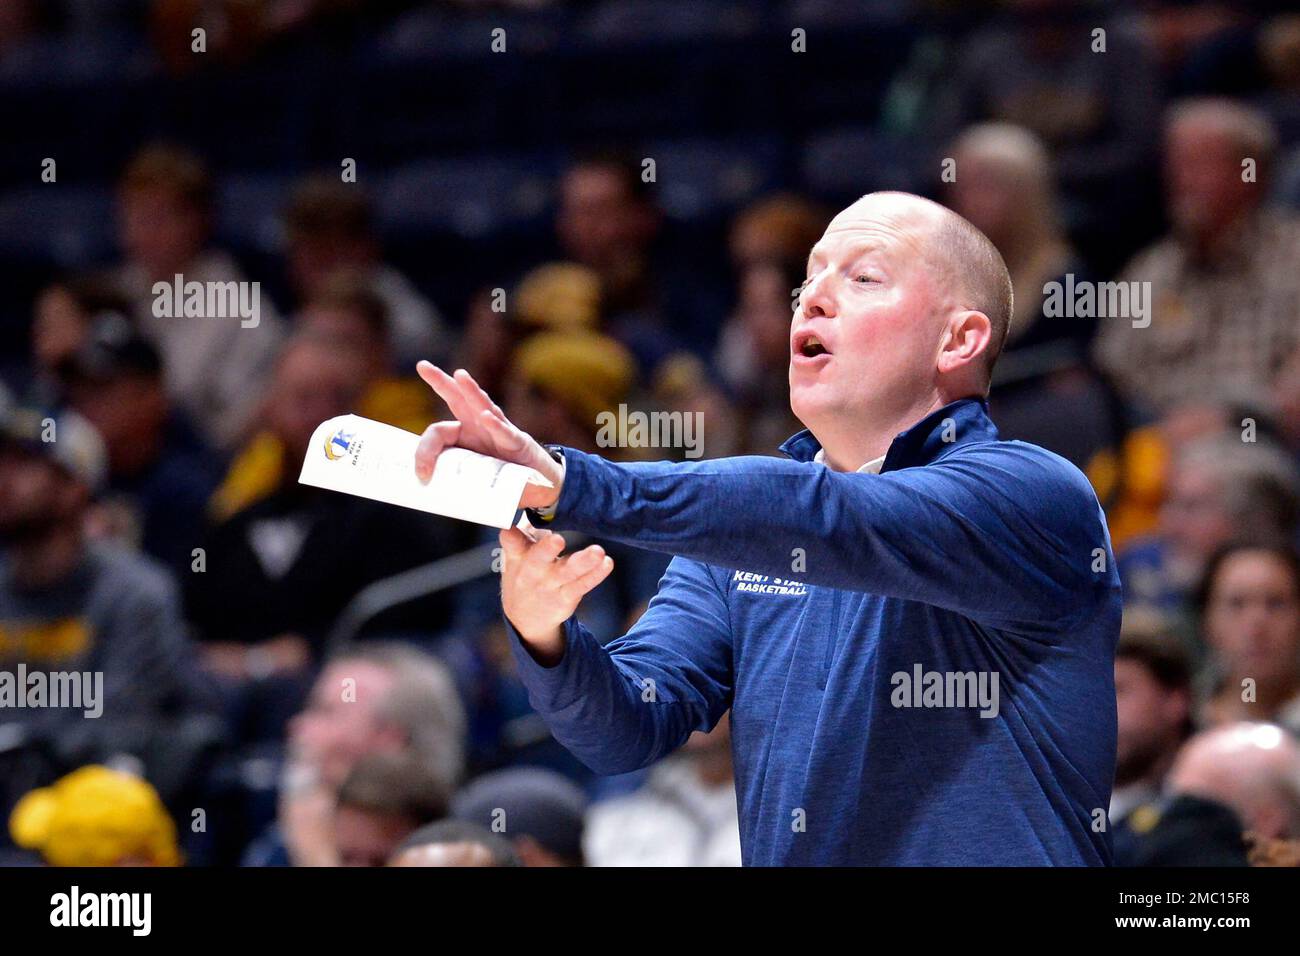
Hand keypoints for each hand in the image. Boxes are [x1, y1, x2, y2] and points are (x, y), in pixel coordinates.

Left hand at [414, 362, 562, 510]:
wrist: (541, 485)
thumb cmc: (503, 479)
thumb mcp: (473, 482)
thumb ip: (454, 482)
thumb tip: (427, 494)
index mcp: (465, 436)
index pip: (439, 431)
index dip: (425, 451)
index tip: (420, 473)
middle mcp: (480, 427)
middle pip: (458, 399)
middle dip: (440, 381)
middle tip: (423, 366)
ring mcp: (500, 432)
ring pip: (484, 407)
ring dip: (471, 391)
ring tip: (459, 376)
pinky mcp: (519, 444)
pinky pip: (506, 433)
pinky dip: (496, 426)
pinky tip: (487, 417)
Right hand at [498, 527, 613, 664]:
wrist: (524, 618)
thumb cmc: (524, 574)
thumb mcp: (516, 554)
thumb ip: (528, 531)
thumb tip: (541, 506)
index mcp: (518, 555)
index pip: (512, 543)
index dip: (511, 535)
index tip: (510, 528)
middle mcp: (532, 570)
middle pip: (538, 558)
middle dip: (547, 548)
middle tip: (557, 539)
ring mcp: (550, 584)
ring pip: (567, 572)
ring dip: (583, 562)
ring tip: (597, 552)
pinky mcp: (567, 596)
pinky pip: (583, 584)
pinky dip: (596, 574)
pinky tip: (607, 563)